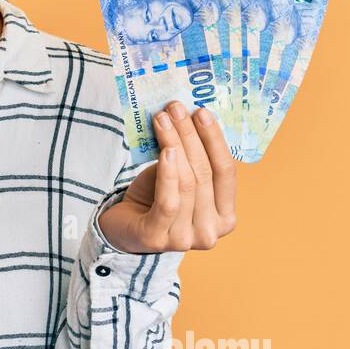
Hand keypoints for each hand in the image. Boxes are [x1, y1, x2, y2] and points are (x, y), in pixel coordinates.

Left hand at [98, 100, 236, 253]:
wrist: (123, 227)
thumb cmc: (156, 198)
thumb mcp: (180, 176)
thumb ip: (191, 157)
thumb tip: (191, 116)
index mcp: (225, 217)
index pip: (226, 172)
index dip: (215, 140)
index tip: (202, 112)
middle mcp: (210, 233)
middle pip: (204, 174)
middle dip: (190, 135)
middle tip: (176, 108)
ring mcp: (185, 239)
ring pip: (187, 184)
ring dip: (174, 144)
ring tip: (162, 119)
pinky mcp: (157, 238)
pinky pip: (168, 200)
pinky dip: (168, 172)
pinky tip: (164, 150)